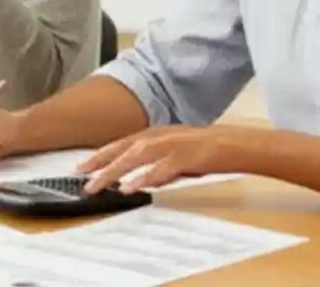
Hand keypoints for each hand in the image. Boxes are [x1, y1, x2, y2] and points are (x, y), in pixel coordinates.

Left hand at [76, 125, 255, 194]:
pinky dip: (144, 177)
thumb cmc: (210, 150)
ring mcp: (175, 144)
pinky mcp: (187, 155)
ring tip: (98, 185)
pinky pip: (161, 168)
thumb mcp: (178, 153)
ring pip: (137, 156)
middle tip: (80, 177)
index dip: (102, 154)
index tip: (83, 166)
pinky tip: (131, 187)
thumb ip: (157, 163)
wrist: (238, 144)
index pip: (124, 143)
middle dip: (100, 162)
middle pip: (125, 148)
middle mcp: (164, 135)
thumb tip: (138, 179)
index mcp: (160, 133)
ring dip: (115, 170)